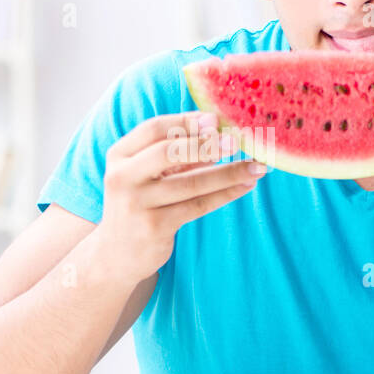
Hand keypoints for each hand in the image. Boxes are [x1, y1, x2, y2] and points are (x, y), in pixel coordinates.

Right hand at [98, 111, 265, 279]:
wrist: (117, 254)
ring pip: (190, 182)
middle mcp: (123, 177)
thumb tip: (218, 131)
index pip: (154, 128)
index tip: (216, 120)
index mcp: (119, 155)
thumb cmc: (140, 204)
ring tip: (255, 167)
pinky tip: (245, 186)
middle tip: (236, 141)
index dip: (186, 122)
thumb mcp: (145, 174)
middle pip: (168, 151)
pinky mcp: (154, 227)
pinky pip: (197, 205)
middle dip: (206, 144)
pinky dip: (225, 194)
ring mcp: (137, 203)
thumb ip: (173, 153)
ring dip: (228, 173)